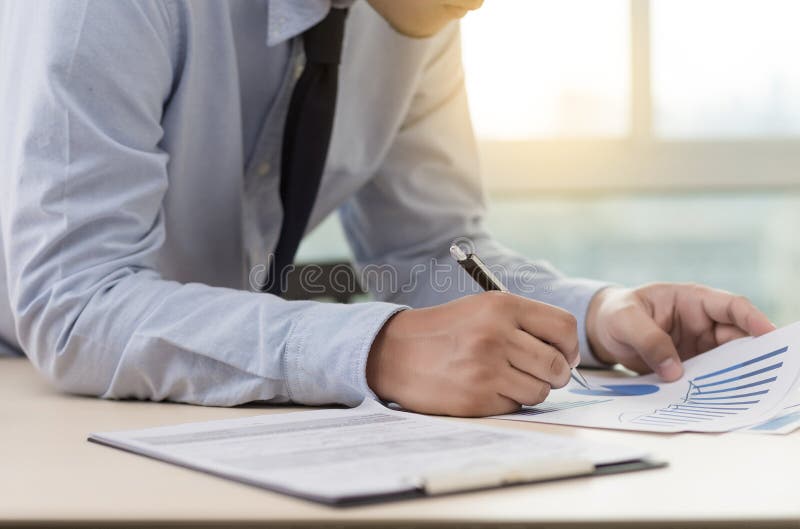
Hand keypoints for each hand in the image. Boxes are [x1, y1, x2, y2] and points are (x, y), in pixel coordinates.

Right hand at [366, 291, 578, 416]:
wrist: (396, 352)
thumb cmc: (445, 331)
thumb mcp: (482, 309)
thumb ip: (524, 322)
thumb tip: (568, 352)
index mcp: (502, 306)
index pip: (563, 327)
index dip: (570, 346)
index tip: (565, 355)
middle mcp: (497, 334)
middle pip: (557, 364)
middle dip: (556, 374)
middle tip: (542, 374)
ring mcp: (486, 368)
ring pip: (540, 390)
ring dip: (530, 389)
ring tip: (507, 379)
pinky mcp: (477, 397)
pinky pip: (515, 406)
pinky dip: (507, 401)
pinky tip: (485, 388)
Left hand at [587, 283, 775, 380]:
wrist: (603, 331)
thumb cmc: (615, 314)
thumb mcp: (625, 320)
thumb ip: (649, 340)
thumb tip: (675, 372)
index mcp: (691, 300)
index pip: (731, 306)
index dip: (754, 319)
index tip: (770, 336)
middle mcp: (702, 322)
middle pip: (737, 338)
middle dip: (750, 355)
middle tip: (759, 378)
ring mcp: (698, 344)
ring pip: (727, 359)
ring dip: (733, 375)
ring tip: (740, 394)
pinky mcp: (690, 364)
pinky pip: (709, 375)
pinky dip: (714, 386)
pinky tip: (716, 400)